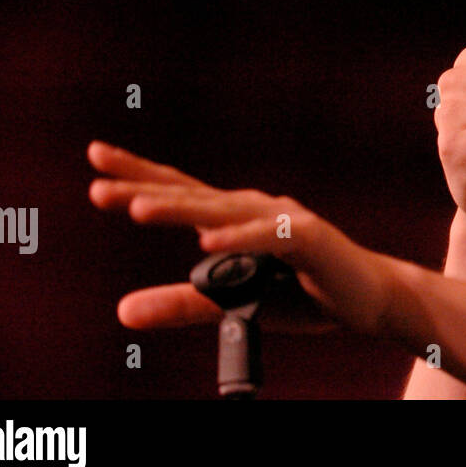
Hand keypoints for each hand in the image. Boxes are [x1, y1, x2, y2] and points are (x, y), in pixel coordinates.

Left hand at [87, 141, 389, 334]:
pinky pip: (269, 238)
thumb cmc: (302, 293)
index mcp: (234, 218)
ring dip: (180, 209)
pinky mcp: (310, 240)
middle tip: (97, 185)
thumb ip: (181, 304)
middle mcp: (253, 209)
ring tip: (137, 208)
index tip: (96, 154)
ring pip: (222, 211)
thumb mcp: (233, 303)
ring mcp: (282, 220)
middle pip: (191, 195)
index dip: (139, 173)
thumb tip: (122, 312)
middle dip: (143, 188)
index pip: (179, 190)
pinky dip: (239, 240)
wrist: (369, 298)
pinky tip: (207, 243)